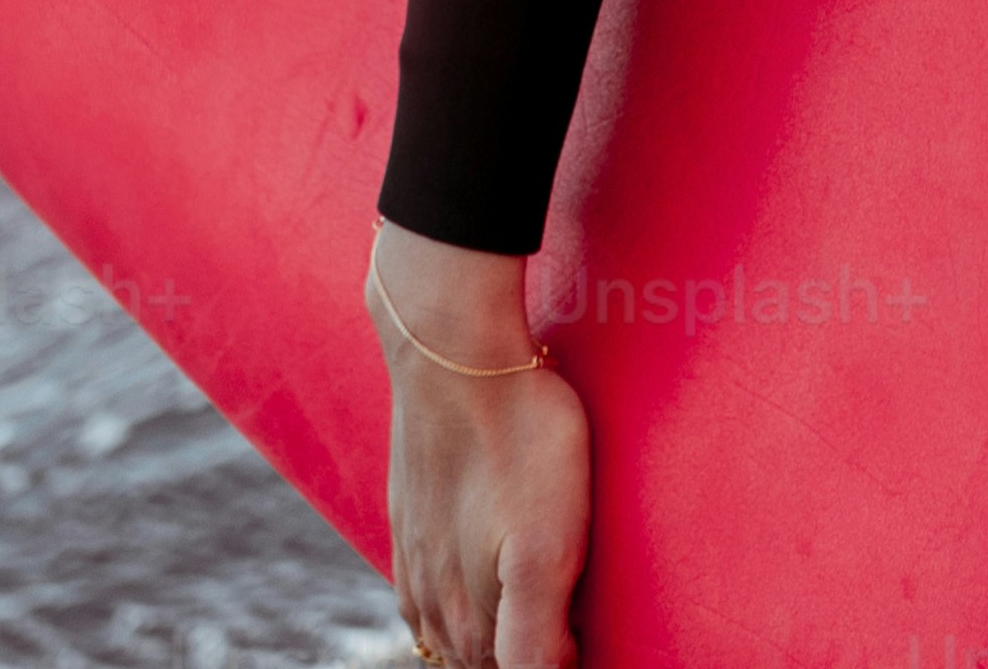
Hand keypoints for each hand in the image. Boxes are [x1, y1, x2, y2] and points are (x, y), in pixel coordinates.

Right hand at [374, 223, 589, 665]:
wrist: (452, 351)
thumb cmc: (518, 443)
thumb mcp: (545, 551)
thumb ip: (538, 637)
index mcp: (467, 616)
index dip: (546, 667)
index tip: (577, 648)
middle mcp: (431, 597)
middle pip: (476, 659)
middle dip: (512, 657)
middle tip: (560, 638)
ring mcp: (415, 553)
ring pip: (446, 629)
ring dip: (481, 639)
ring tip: (515, 633)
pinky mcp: (410, 511)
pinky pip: (422, 587)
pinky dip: (449, 605)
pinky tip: (465, 592)